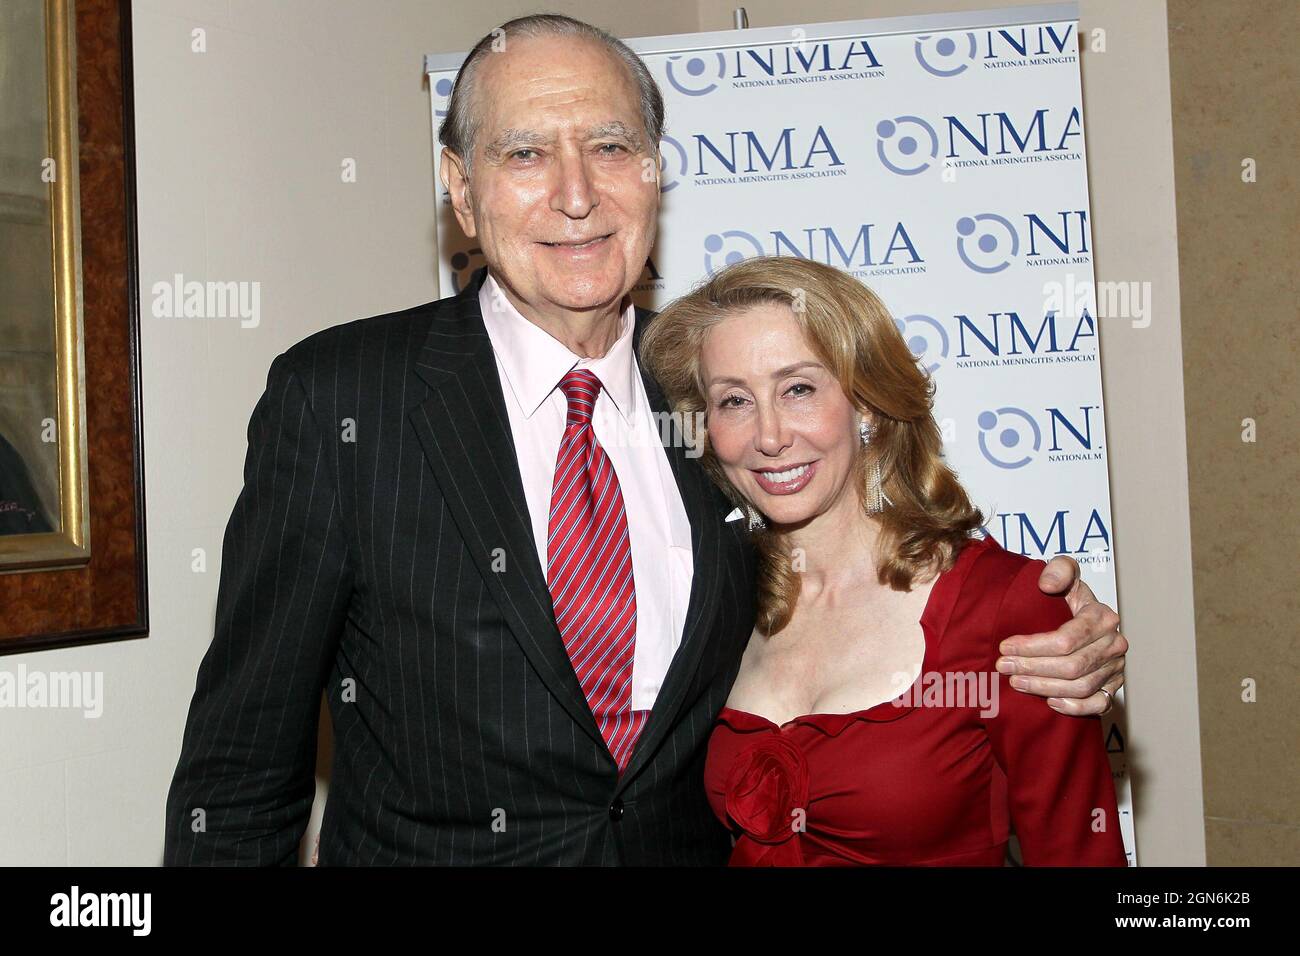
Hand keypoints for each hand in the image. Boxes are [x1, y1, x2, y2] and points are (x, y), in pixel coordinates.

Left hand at [996, 555, 1126, 715]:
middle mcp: (1114, 644)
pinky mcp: (1113, 686)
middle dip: (1032, 668)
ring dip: (1043, 687)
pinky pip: (1097, 704)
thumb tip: (1047, 584)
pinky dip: (1073, 707)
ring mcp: (1115, 668)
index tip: (1005, 645)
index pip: (1066, 639)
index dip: (1032, 646)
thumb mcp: (1063, 573)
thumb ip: (1058, 570)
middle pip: (1071, 666)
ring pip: (1079, 687)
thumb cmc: (1068, 596)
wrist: (1081, 615)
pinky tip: (1049, 701)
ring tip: (1015, 681)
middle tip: (1003, 666)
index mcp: (1102, 617)